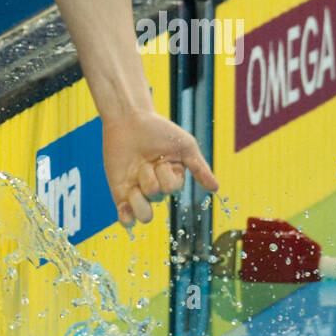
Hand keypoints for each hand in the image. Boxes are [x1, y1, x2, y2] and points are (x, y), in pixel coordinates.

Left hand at [102, 110, 217, 228]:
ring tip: (132, 181)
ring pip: (144, 215)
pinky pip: (126, 217)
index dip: (166, 175)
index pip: (173, 188)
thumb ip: (199, 168)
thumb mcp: (184, 146)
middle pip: (157, 198)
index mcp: (172, 178)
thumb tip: (216, 189)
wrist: (128, 117)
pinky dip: (127, 219)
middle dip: (150, 180)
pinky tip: (125, 209)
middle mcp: (155, 187)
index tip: (161, 158)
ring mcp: (137, 190)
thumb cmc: (157, 129)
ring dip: (138, 199)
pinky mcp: (119, 191)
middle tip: (144, 163)